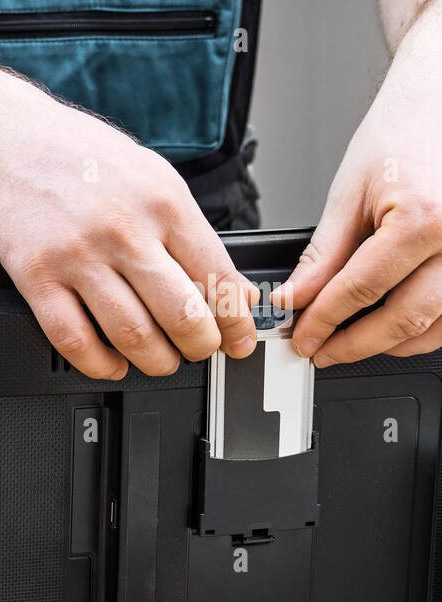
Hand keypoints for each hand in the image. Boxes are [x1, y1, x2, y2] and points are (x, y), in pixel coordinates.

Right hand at [0, 90, 259, 379]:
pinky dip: (99, 363)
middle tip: (199, 350)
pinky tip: (111, 362)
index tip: (238, 338)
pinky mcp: (36, 277)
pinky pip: (73, 339)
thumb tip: (230, 288)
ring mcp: (77, 256)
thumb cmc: (84, 159)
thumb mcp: (155, 178)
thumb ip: (191, 232)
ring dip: (154, 361)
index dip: (235, 321)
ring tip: (160, 359)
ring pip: (131, 334)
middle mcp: (124, 230)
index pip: (217, 277)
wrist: (12, 142)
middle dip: (200, 346)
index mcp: (163, 203)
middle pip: (181, 315)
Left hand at [276, 14, 441, 364]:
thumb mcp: (350, 191)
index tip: (302, 338)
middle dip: (356, 344)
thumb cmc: (405, 129)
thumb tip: (296, 299)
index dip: (324, 322)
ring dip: (393, 343)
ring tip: (351, 342)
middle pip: (406, 319)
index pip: (361, 291)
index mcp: (424, 219)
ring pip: (440, 325)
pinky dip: (427, 326)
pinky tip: (395, 324)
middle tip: (321, 351)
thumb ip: (324, 254)